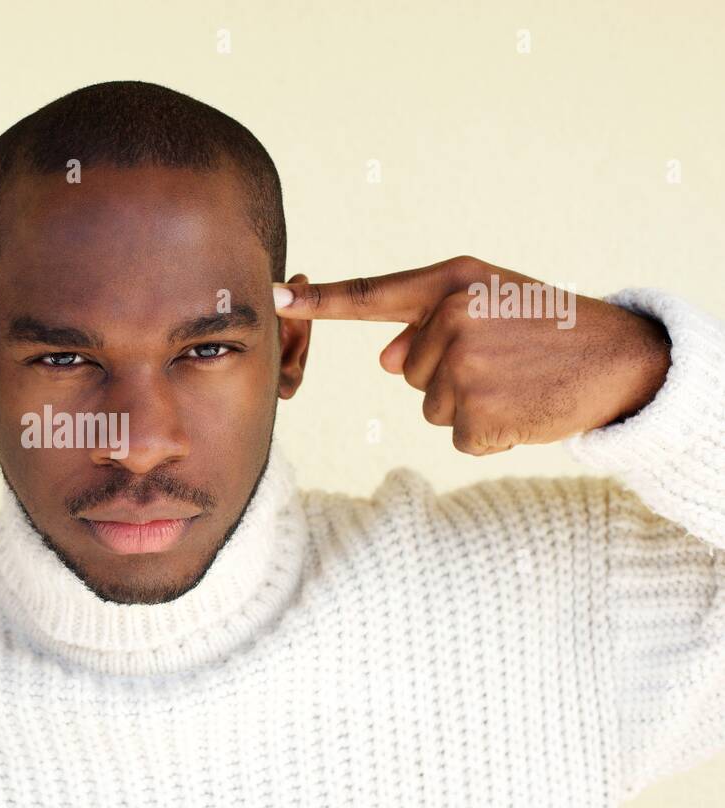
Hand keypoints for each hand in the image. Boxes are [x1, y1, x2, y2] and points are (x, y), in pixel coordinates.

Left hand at [274, 256, 671, 454]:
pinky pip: (458, 435)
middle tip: (504, 361)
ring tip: (516, 382)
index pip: (373, 296)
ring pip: (431, 406)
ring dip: (470, 406)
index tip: (275, 296)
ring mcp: (464, 369)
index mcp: (453, 284)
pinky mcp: (478, 414)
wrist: (619, 359)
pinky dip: (489, 433)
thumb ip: (429, 324)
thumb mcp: (492, 305)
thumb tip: (385, 360)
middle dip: (449, 375)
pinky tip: (522, 408)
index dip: (319, 301)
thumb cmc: (548, 326)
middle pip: (408, 371)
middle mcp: (452, 320)